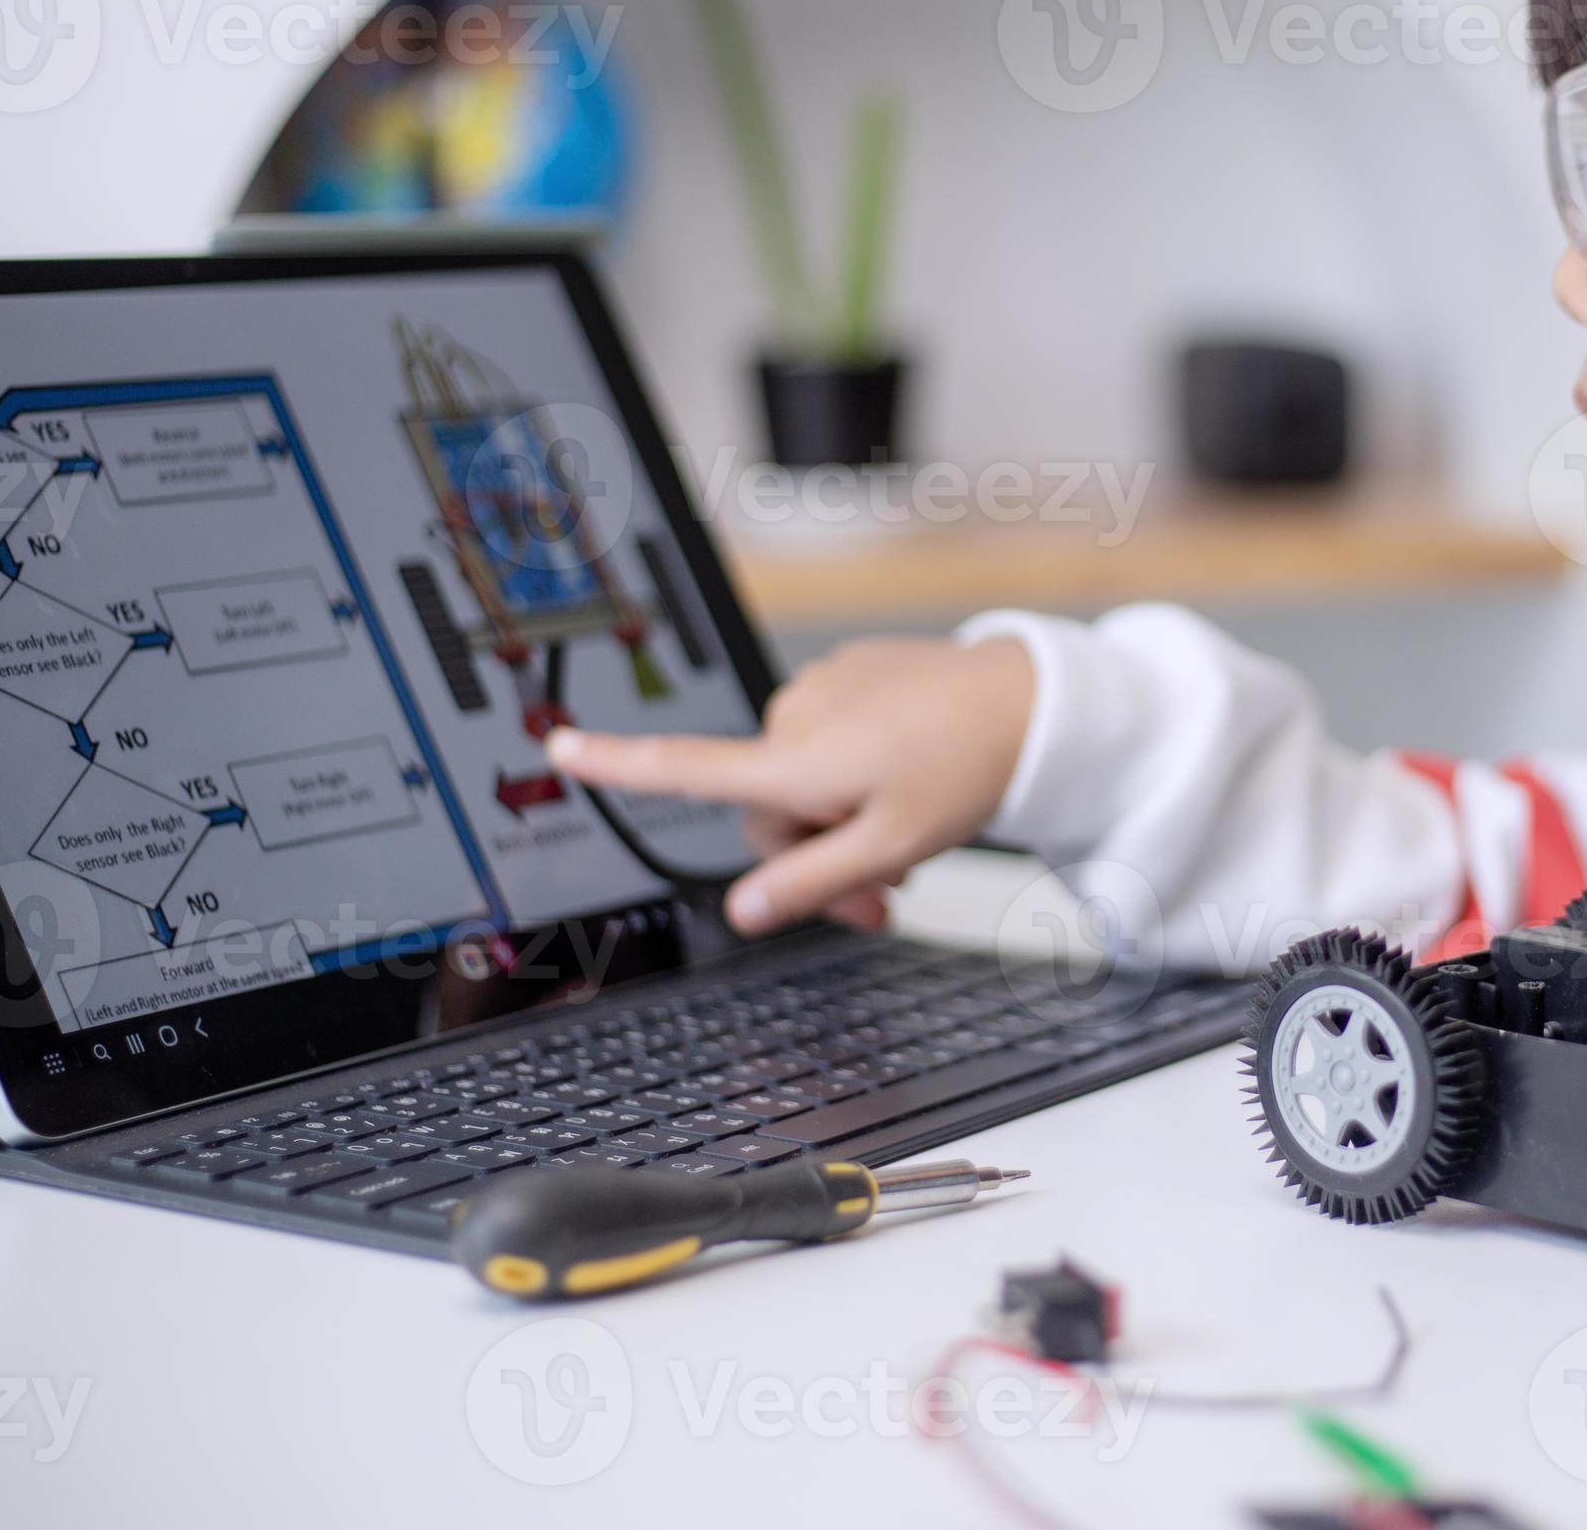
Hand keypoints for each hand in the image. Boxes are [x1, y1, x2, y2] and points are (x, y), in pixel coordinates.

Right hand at [546, 635, 1034, 935]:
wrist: (1028, 700)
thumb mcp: (891, 847)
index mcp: (794, 760)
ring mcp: (820, 690)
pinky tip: (904, 782)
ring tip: (905, 839)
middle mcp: (794, 716)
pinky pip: (828, 740)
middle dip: (810, 859)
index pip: (683, 765)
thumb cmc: (967, 769)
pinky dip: (854, 775)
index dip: (614, 763)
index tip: (557, 746)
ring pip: (799, 783)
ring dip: (837, 822)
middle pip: (765, 815)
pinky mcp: (847, 674)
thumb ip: (812, 883)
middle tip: (880, 896)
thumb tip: (745, 911)